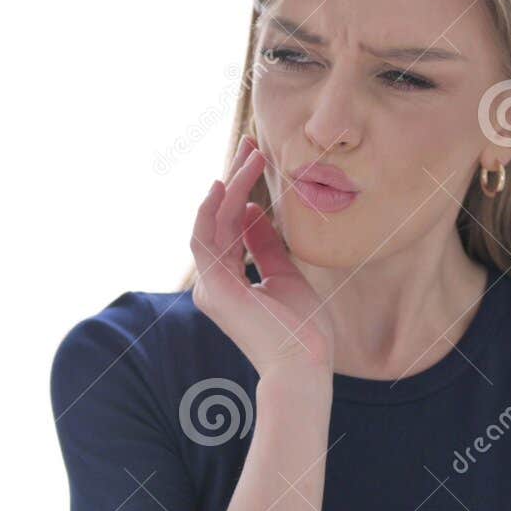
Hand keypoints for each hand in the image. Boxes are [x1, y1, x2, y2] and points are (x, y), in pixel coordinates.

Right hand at [189, 134, 334, 378]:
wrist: (304, 365)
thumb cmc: (301, 329)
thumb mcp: (285, 274)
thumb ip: (265, 245)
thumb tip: (252, 211)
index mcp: (227, 282)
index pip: (228, 227)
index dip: (240, 191)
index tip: (256, 162)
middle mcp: (212, 282)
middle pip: (217, 219)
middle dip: (234, 179)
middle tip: (251, 145)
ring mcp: (209, 286)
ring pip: (211, 222)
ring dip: (229, 185)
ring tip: (250, 155)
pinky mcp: (213, 287)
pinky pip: (206, 238)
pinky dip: (212, 209)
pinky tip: (226, 183)